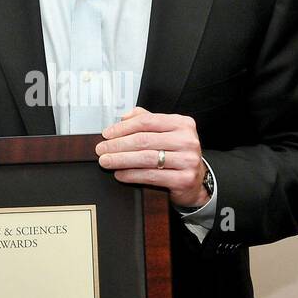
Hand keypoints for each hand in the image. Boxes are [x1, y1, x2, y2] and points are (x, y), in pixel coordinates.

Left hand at [94, 106, 208, 207]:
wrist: (196, 179)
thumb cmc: (177, 153)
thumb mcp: (166, 132)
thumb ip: (147, 120)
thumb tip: (124, 117)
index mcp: (182, 123)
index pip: (146, 121)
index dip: (123, 128)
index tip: (107, 134)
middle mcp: (187, 140)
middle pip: (143, 140)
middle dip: (117, 145)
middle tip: (101, 149)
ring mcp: (187, 160)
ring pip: (145, 158)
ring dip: (120, 160)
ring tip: (106, 161)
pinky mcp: (183, 179)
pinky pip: (151, 176)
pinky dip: (131, 175)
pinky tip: (120, 174)